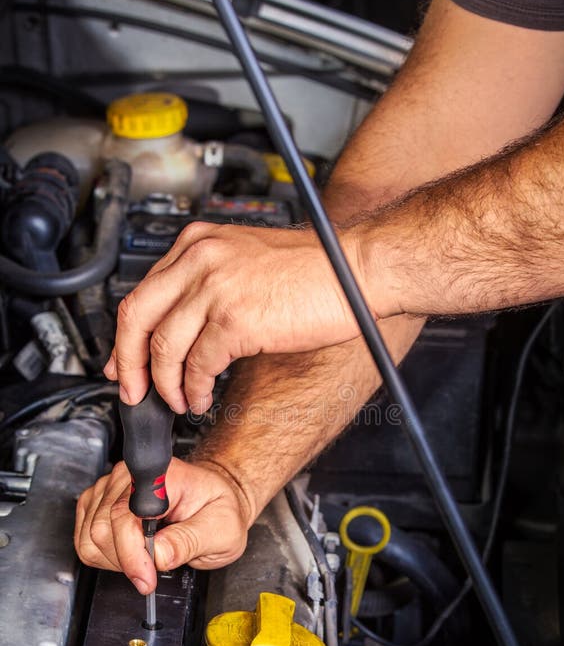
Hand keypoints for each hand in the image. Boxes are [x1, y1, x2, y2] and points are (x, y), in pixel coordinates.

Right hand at [74, 457, 253, 592]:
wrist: (210, 498)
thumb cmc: (216, 508)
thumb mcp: (221, 530)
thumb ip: (189, 541)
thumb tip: (157, 556)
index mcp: (161, 476)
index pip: (126, 515)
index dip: (133, 553)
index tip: (147, 576)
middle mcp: (130, 476)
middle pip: (102, 529)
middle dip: (126, 561)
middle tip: (152, 572)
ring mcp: (110, 487)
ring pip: (89, 536)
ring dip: (114, 560)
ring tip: (144, 559)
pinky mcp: (99, 501)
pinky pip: (85, 537)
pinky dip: (104, 555)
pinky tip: (130, 552)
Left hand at [104, 222, 367, 412]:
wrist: (356, 271)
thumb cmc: (314, 271)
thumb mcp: (246, 261)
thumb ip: (207, 284)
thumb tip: (179, 328)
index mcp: (198, 243)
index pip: (142, 292)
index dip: (127, 336)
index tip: (125, 362)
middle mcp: (199, 259)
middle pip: (136, 317)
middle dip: (129, 363)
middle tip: (133, 391)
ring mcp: (215, 288)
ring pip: (164, 347)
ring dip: (166, 385)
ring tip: (178, 402)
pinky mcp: (234, 319)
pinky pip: (197, 365)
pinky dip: (195, 390)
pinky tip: (202, 399)